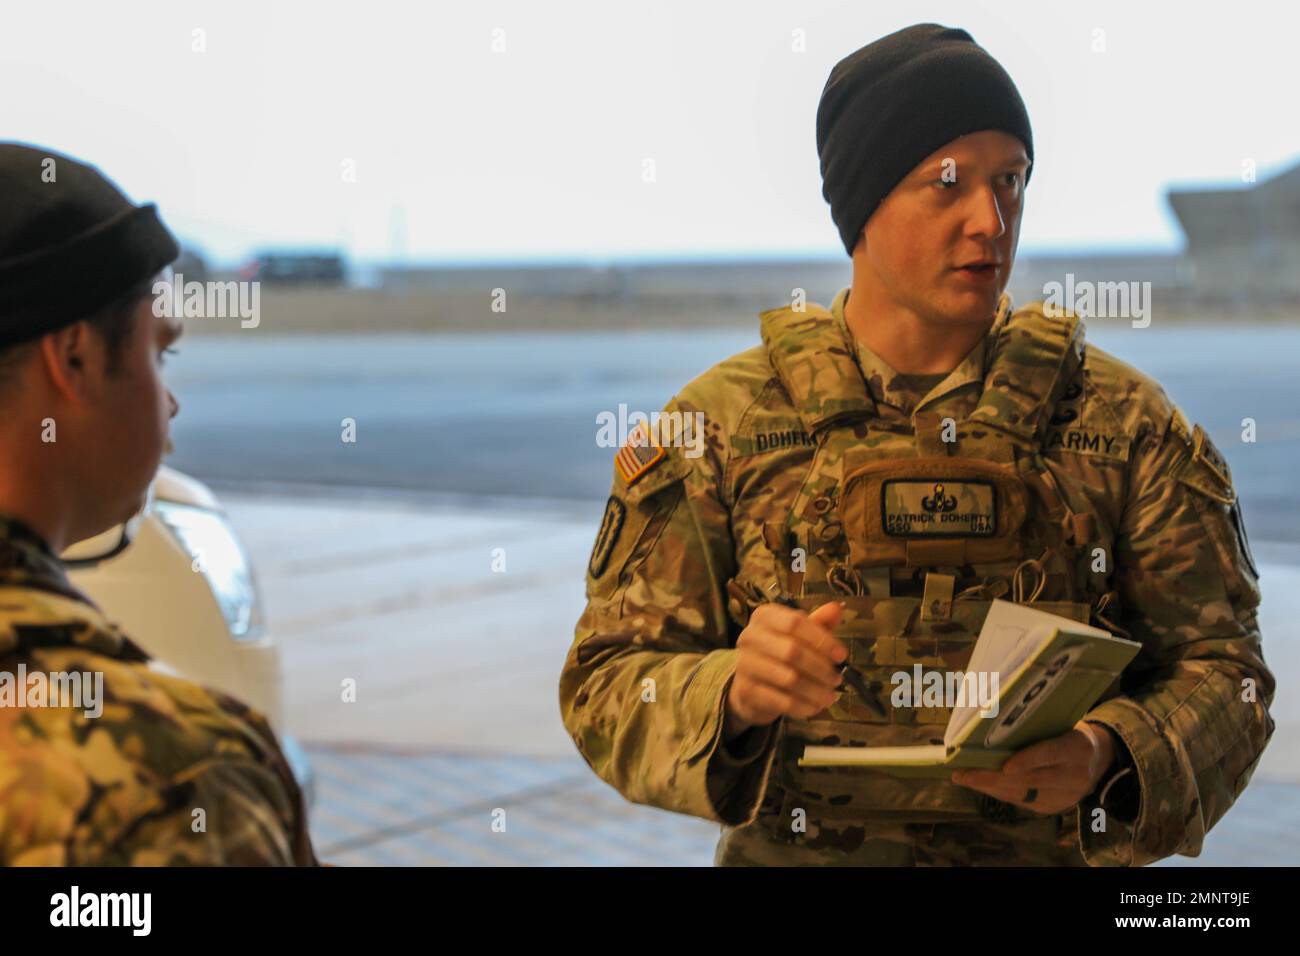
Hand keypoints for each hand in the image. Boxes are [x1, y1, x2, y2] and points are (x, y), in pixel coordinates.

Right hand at [724, 601, 846, 740]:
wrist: (749, 683)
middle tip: (837, 679)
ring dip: (815, 690)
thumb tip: (836, 608)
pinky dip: (803, 706)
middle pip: (792, 651)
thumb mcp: (798, 634)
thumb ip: (818, 622)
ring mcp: (744, 664)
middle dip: (820, 668)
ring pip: (789, 678)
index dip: (822, 639)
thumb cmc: (778, 652)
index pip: (795, 622)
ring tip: (830, 695)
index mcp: (764, 616)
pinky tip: (815, 707)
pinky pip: (781, 701)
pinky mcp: (745, 690)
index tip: (841, 655)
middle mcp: (749, 636)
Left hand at [950, 720, 1117, 814]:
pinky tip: (982, 785)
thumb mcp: (1061, 725)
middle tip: (963, 774)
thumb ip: (1035, 731)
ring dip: (990, 787)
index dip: (1027, 761)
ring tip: (964, 778)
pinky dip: (1001, 792)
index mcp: (1075, 747)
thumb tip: (992, 729)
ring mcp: (1067, 795)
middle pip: (1030, 780)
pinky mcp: (1057, 807)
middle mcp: (1073, 775)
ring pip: (1023, 794)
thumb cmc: (1069, 733)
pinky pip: (1025, 801)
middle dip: (992, 778)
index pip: (1049, 754)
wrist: (1100, 759)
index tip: (1004, 767)